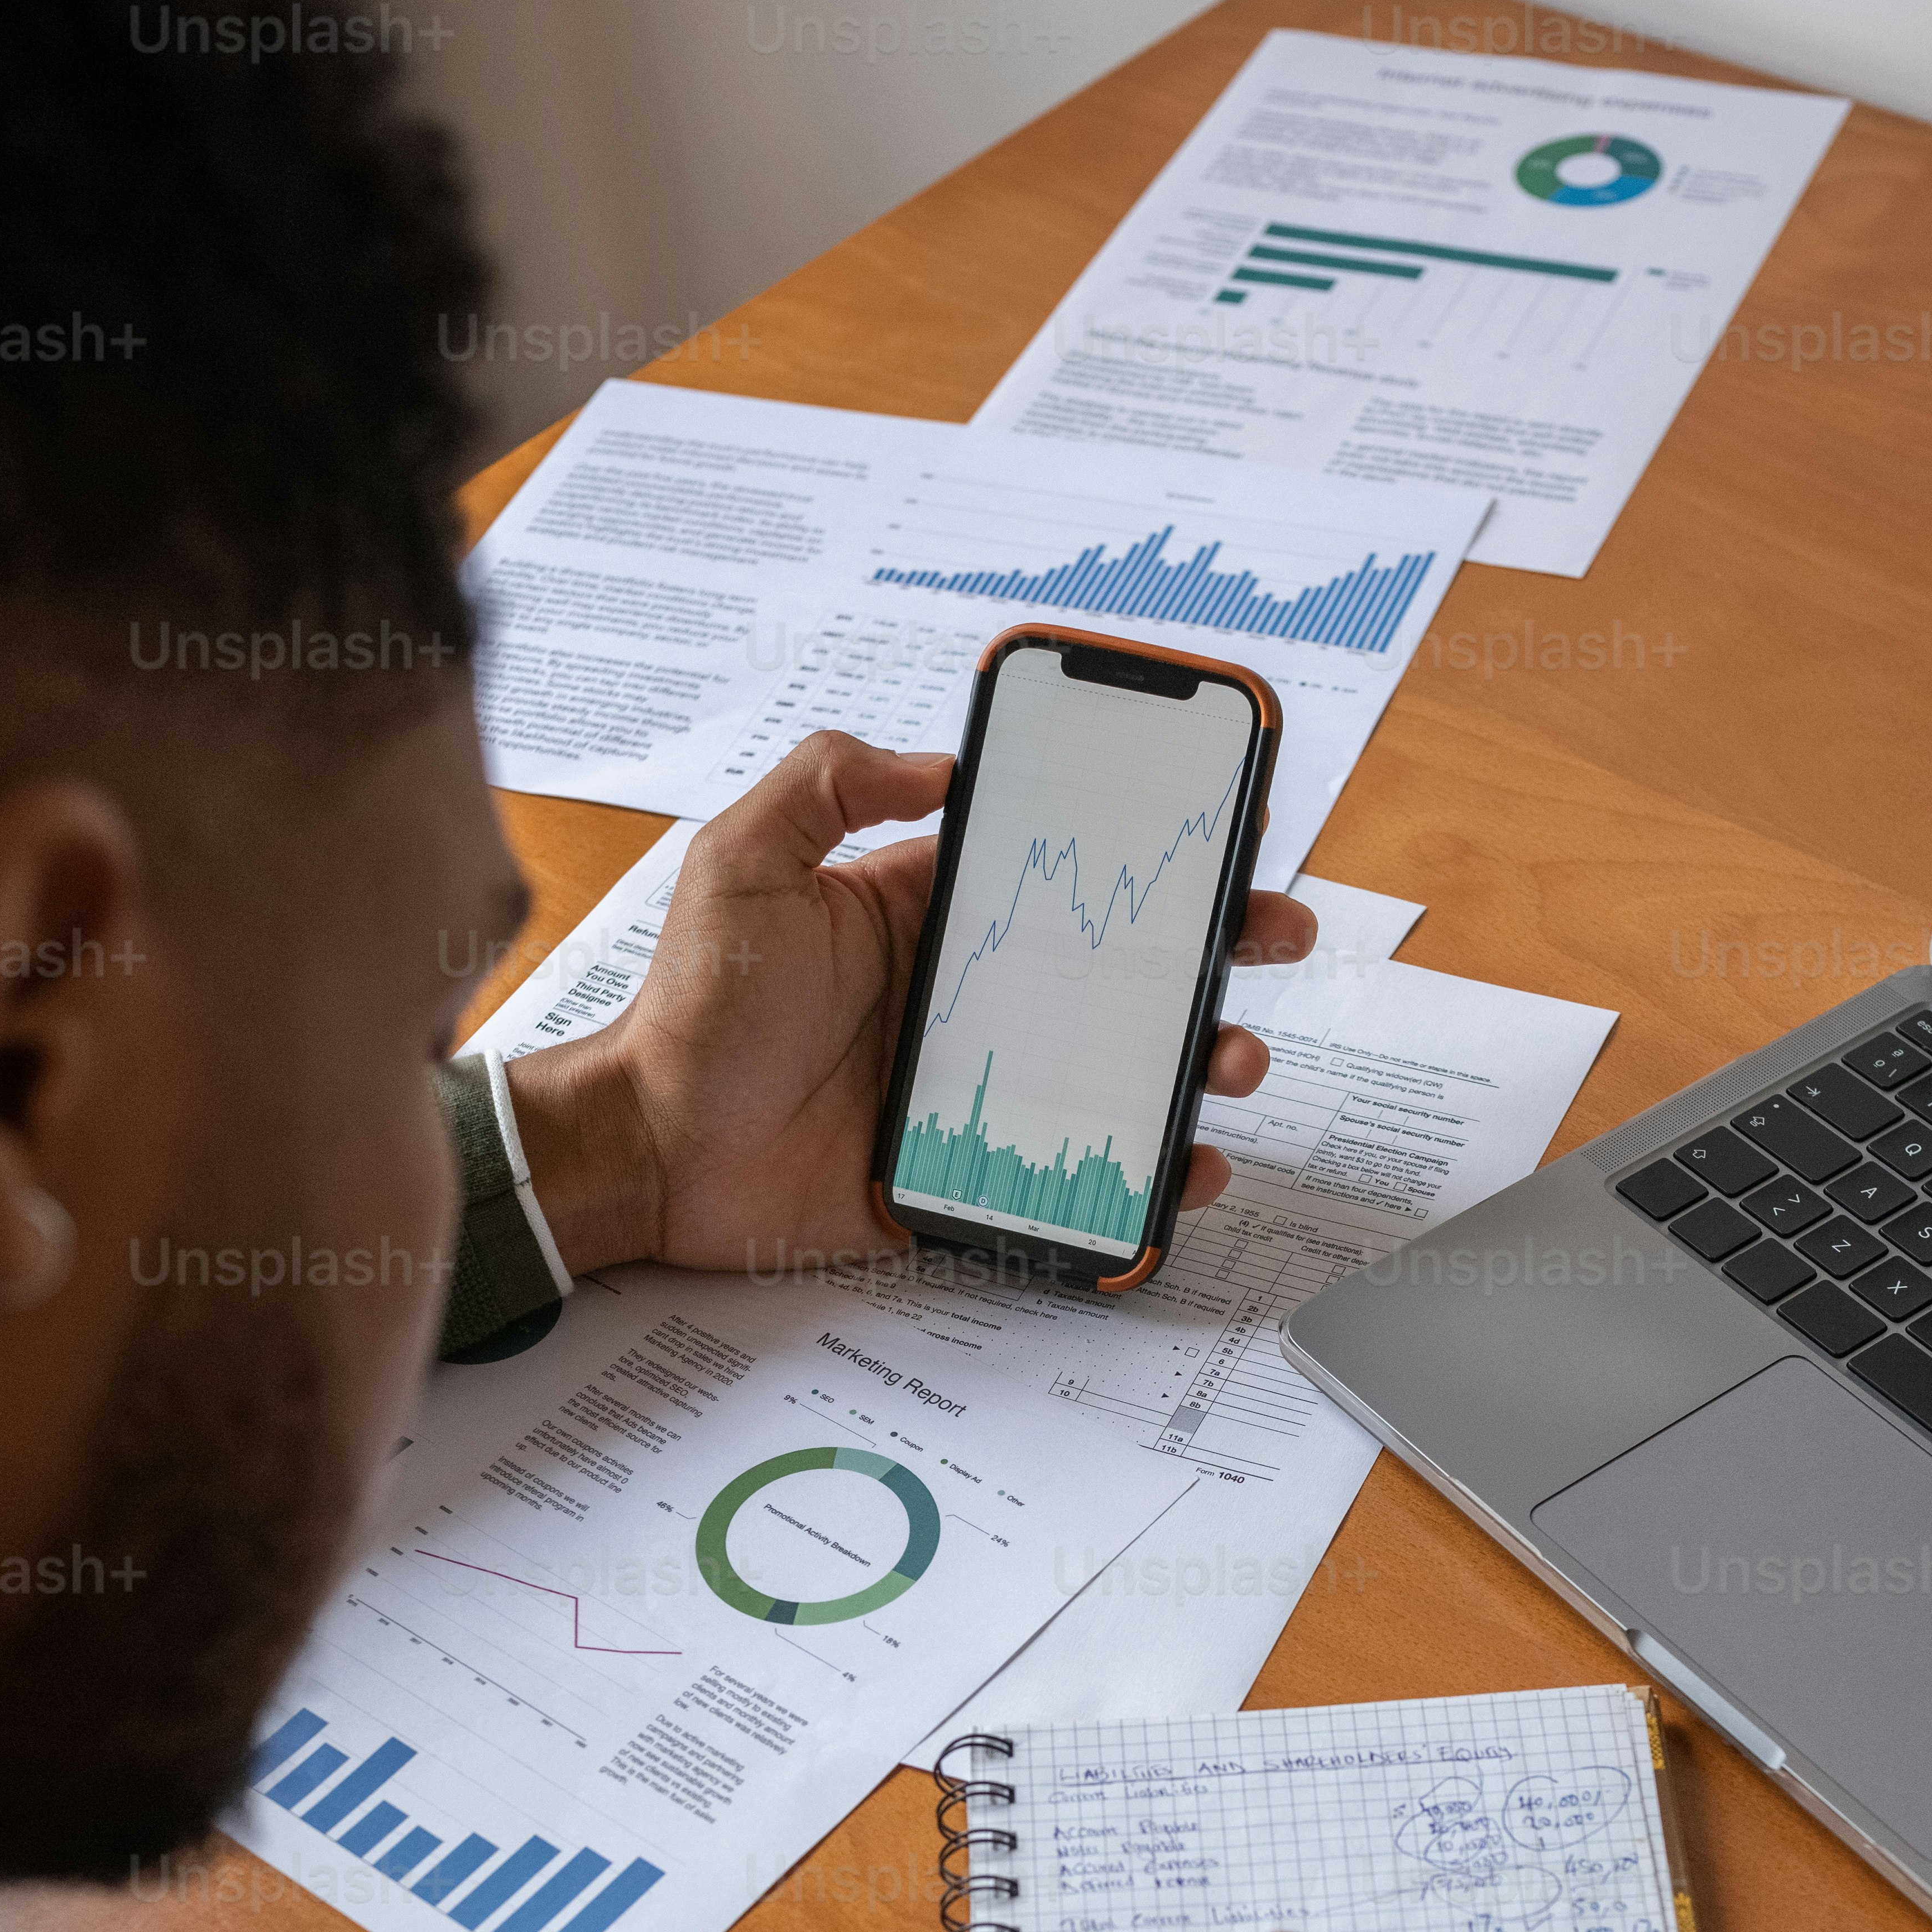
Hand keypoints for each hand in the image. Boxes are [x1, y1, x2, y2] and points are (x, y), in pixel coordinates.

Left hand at [503, 731, 1312, 1272]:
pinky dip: (1149, 1173)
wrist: (655, 1146)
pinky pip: (1084, 1174)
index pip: (1068, 865)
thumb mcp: (744, 863)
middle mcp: (978, 994)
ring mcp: (986, 1086)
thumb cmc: (693, 1007)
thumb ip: (827, 785)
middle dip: (1217, 945)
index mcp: (938, 913)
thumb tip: (939, 756)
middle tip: (1276, 935)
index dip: (1152, 846)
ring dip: (1201, 1057)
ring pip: (1125, 1070)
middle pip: (1126, 964)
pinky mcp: (977, 1172)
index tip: (1229, 827)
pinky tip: (1188, 1164)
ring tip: (1235, 1056)